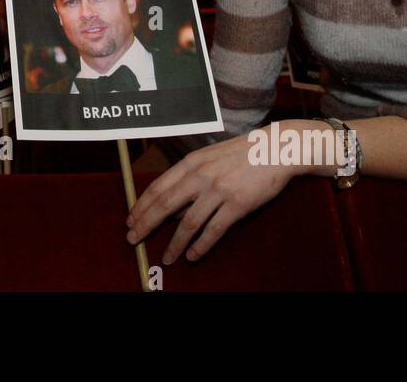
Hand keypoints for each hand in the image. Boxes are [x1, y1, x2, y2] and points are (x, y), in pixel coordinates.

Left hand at [126, 134, 294, 264]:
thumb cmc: (242, 153)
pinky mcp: (237, 204)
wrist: (276, 148)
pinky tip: (193, 256)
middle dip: (146, 224)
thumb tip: (172, 200)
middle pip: (165, 205)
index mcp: (191, 162)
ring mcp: (219, 190)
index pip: (158, 186)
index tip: (130, 219)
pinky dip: (201, 246)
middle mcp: (201, 175)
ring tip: (167, 258)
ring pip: (188, 223)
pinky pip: (214, 230)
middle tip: (133, 239)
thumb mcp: (210, 156)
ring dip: (175, 244)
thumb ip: (191, 174)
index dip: (141, 205)